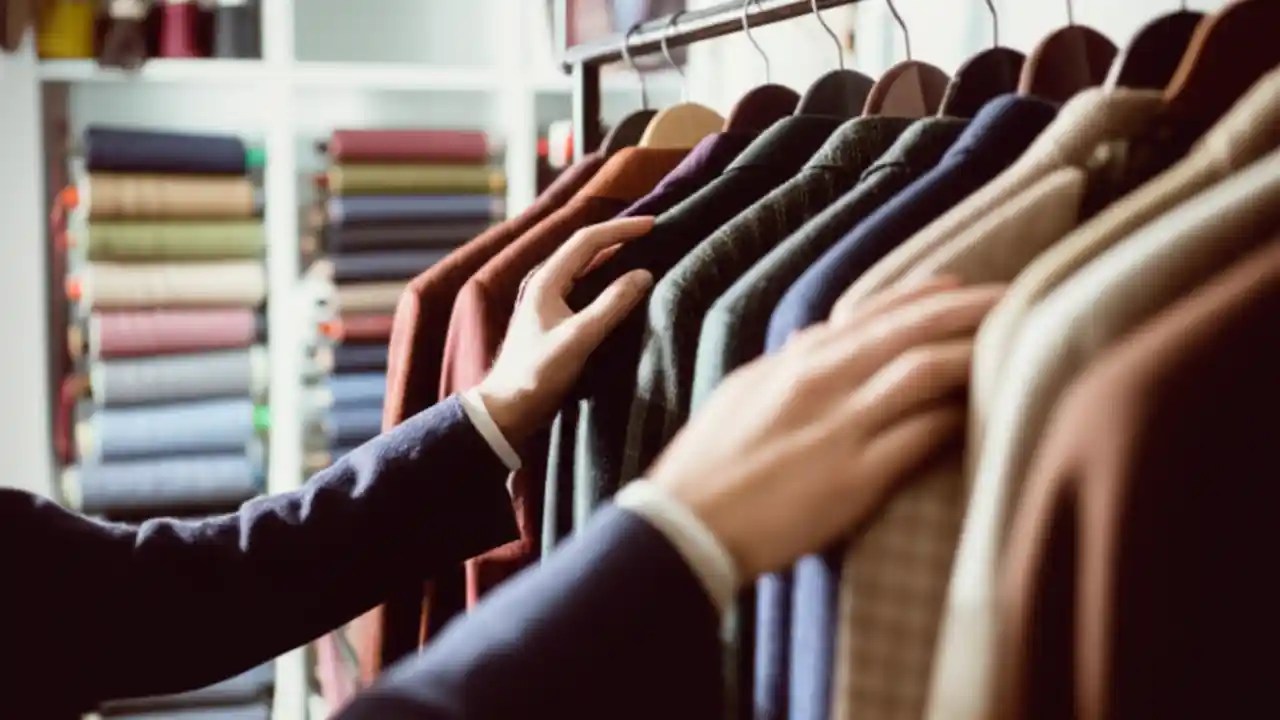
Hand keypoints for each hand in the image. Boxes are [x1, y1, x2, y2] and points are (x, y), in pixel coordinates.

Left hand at [477, 217, 655, 447]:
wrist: (509, 407)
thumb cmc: (538, 373)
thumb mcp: (579, 339)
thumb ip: (611, 305)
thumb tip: (644, 274)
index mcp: (546, 280)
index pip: (587, 240)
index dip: (621, 229)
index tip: (652, 224)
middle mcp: (545, 283)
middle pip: (585, 247)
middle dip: (618, 235)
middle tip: (650, 230)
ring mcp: (548, 300)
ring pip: (584, 265)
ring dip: (612, 254)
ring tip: (641, 248)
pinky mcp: (554, 317)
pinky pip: (584, 285)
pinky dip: (606, 276)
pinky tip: (622, 284)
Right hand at [646, 278, 1003, 580]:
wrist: (685, 525)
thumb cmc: (707, 463)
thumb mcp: (742, 394)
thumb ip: (785, 363)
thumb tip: (816, 335)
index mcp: (795, 361)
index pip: (872, 312)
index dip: (925, 294)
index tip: (964, 284)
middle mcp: (821, 381)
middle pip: (912, 330)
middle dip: (970, 309)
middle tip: (1018, 298)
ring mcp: (841, 427)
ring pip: (925, 373)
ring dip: (976, 355)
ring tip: (1017, 347)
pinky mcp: (855, 477)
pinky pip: (921, 437)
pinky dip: (957, 419)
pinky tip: (986, 414)